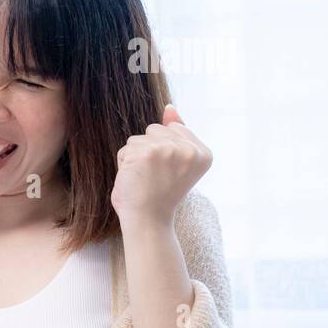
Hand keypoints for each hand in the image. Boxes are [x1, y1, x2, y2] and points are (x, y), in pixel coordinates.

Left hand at [111, 104, 211, 227]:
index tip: (168, 173)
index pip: (173, 129)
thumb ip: (176, 133)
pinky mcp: (147, 152)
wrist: (148, 220)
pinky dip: (123, 164)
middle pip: (154, 130)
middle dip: (148, 151)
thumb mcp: (175, 163)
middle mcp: (190, 149)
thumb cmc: (159, 194)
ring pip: (138, 139)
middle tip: (155, 177)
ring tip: (144, 178)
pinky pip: (125, 149)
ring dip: (134, 158)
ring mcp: (169, 149)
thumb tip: (170, 107)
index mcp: (204, 153)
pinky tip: (134, 179)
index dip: (163, 151)